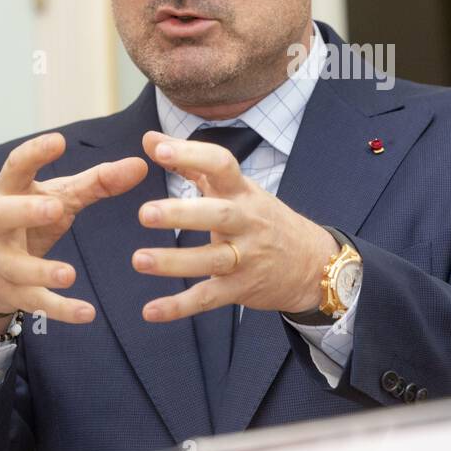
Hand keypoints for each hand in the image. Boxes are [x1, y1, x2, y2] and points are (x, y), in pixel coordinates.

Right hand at [0, 132, 147, 342]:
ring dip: (42, 271)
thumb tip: (141, 164)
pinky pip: (36, 303)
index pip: (16, 167)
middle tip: (55, 207)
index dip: (34, 154)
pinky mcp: (12, 293)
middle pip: (4, 214)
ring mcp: (1, 261)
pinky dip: (60, 309)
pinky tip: (87, 313)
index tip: (57, 141)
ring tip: (68, 274)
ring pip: (17, 267)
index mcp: (10, 191)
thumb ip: (97, 182)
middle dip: (27, 211)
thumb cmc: (27, 220)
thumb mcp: (57, 197)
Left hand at [131, 130, 338, 321]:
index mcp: (243, 192)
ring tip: (139, 259)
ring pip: (211, 260)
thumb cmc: (262, 218)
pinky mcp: (241, 289)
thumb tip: (149, 139)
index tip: (157, 149)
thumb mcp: (236, 188)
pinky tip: (150, 311)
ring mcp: (246, 257)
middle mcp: (247, 222)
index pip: (221, 165)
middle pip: (217, 214)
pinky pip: (209, 298)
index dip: (191, 155)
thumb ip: (190, 163)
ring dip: (175, 262)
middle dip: (182, 214)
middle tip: (144, 213)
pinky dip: (180, 306)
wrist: (311, 263)